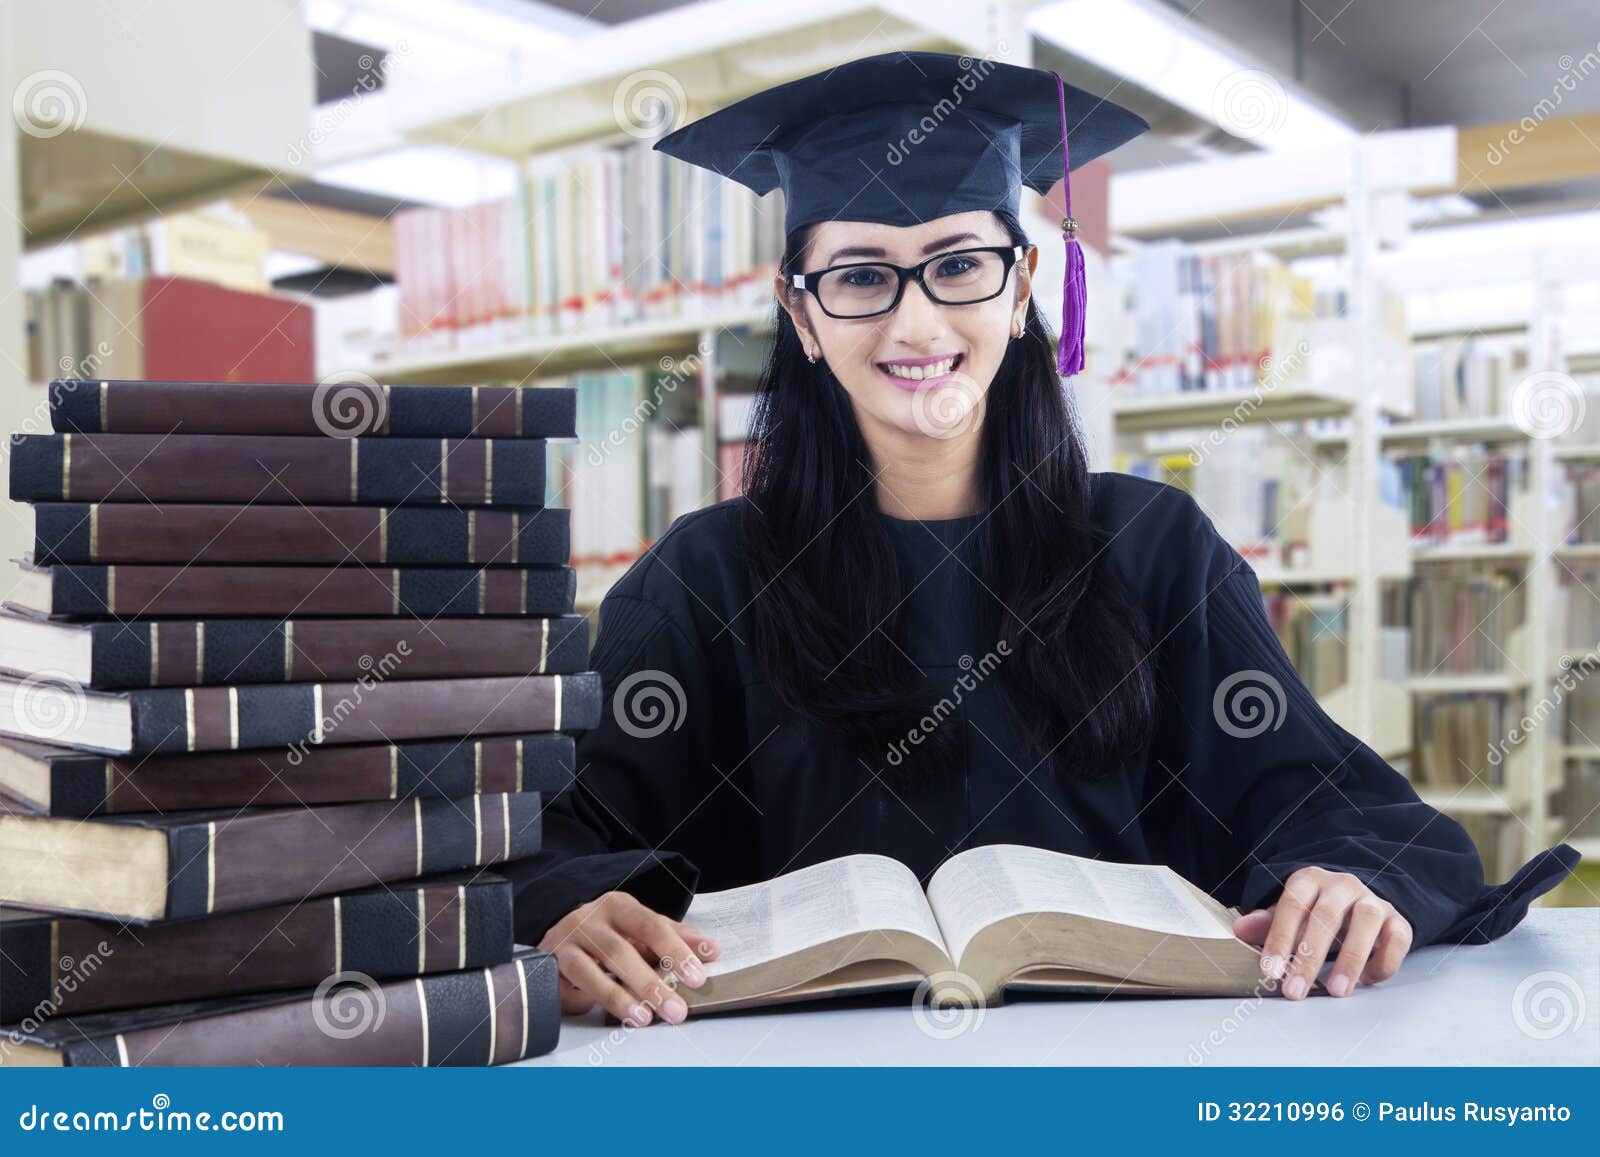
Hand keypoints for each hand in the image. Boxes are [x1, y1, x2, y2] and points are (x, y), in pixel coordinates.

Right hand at [537, 890, 719, 1025]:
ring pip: (594, 969)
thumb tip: (711, 950)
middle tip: (677, 1009)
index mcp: (619, 906)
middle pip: (622, 950)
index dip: (676, 950)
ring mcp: (567, 941)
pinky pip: (573, 986)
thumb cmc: (606, 935)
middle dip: (652, 983)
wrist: (555, 938)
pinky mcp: (551, 965)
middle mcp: (590, 919)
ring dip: (622, 996)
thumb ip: (675, 938)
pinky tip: (615, 1014)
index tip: (697, 975)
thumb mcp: (640, 931)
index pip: (651, 925)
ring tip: (645, 1017)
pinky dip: (594, 1000)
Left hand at [1231, 866, 1412, 999]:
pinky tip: (1367, 980)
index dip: (1280, 938)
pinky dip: (1384, 962)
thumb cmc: (1314, 911)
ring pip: (1366, 922)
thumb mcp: (1287, 913)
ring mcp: (1373, 901)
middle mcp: (1343, 885)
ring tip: (1336, 990)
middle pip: (1326, 916)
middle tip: (1295, 990)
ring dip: (1350, 959)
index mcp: (1310, 880)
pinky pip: (1397, 939)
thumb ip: (1266, 923)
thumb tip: (1240, 930)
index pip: (1292, 905)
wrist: (1357, 900)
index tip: (1270, 971)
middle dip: (1309, 957)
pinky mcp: (1398, 920)